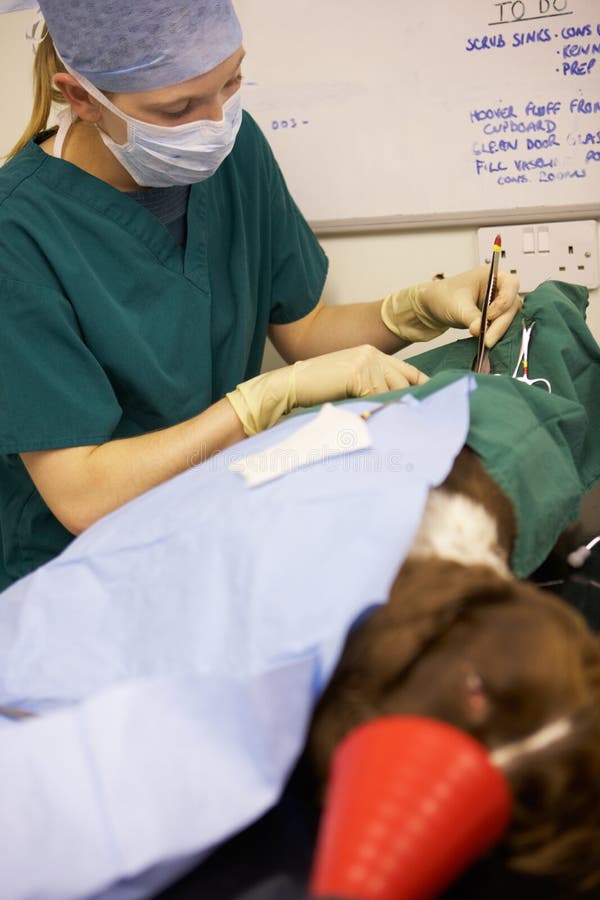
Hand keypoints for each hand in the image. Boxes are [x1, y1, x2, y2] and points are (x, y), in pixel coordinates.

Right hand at [226, 345, 428, 434]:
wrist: (290, 386)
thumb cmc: (318, 391)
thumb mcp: (351, 383)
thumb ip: (373, 386)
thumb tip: (398, 405)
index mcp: (372, 353)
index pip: (408, 371)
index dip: (422, 387)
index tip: (433, 402)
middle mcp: (373, 354)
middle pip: (405, 382)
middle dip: (407, 402)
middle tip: (412, 424)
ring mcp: (367, 362)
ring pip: (393, 391)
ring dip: (388, 409)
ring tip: (382, 422)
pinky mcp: (359, 373)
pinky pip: (377, 396)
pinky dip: (374, 409)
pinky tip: (365, 416)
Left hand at [381, 268, 521, 346]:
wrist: (430, 309)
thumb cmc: (442, 297)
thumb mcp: (457, 306)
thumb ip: (471, 317)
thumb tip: (481, 331)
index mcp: (491, 275)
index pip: (511, 285)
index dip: (504, 301)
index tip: (489, 315)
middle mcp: (498, 288)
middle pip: (512, 305)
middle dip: (501, 323)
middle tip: (488, 339)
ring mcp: (497, 304)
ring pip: (509, 318)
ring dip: (500, 330)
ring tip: (486, 343)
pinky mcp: (493, 318)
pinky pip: (501, 326)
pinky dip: (496, 334)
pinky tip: (487, 343)